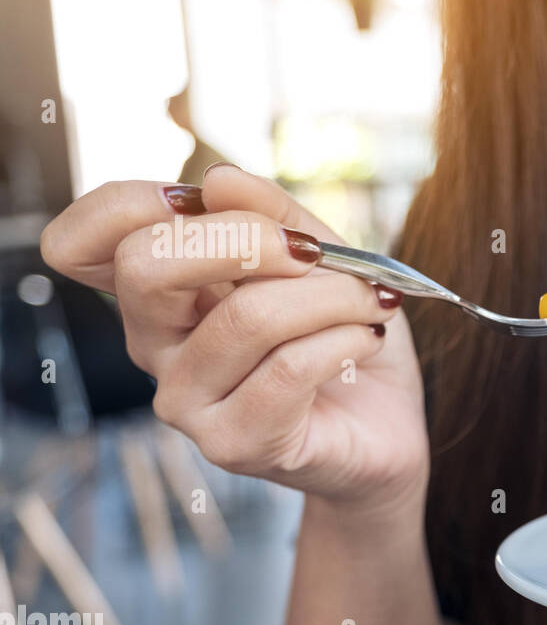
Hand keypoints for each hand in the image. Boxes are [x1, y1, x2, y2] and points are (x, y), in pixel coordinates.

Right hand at [40, 165, 429, 507]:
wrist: (388, 425)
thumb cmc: (346, 336)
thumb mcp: (322, 258)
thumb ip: (274, 216)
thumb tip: (219, 181)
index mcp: (159, 294)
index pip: (81, 242)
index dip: (138, 202)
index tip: (218, 200)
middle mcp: (155, 347)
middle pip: (145, 266)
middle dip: (246, 239)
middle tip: (313, 252)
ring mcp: (186, 401)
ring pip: (246, 317)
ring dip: (332, 296)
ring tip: (369, 302)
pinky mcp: (233, 443)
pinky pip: (289, 369)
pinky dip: (346, 339)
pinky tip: (367, 340)